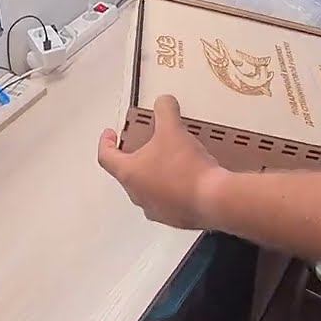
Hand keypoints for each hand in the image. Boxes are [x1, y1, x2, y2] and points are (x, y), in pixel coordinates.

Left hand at [97, 94, 228, 229]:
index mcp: (129, 174)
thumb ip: (165, 110)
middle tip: (145, 144)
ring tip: (171, 160)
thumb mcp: (173, 130)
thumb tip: (163, 102)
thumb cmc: (186, 169)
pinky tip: (190, 178)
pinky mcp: (176, 219)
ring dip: (155, 175)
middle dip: (135, 157)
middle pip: (128, 173)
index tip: (110, 135)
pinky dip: (173, 189)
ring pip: (148, 189)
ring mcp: (156, 210)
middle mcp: (138, 195)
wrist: (214, 200)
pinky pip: (169, 201)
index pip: (106, 157)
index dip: (106, 143)